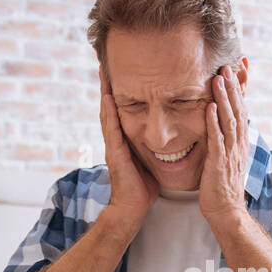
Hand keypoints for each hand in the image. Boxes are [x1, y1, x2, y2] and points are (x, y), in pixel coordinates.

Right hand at [99, 65, 157, 227]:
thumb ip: (152, 146)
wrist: (132, 209)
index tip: (122, 71)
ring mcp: (113, 145)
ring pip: (108, 113)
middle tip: (106, 62)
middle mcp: (116, 139)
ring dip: (105, 92)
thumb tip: (167, 136)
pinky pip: (111, 128)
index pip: (123, 110)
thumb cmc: (142, 187)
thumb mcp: (150, 160)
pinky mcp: (115, 153)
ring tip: (104, 71)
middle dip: (108, 85)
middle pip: (111, 106)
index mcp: (125, 139)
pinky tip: (108, 97)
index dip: (121, 91)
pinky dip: (109, 111)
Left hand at [198, 65, 248, 225]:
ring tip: (218, 79)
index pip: (242, 111)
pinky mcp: (219, 163)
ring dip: (224, 98)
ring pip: (229, 120)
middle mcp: (238, 145)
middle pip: (238, 110)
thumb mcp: (227, 159)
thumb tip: (220, 125)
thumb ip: (225, 141)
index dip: (239, 91)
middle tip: (227, 66)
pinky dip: (213, 121)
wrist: (226, 211)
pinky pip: (217, 139)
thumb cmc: (222, 187)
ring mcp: (230, 153)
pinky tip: (210, 107)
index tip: (236, 71)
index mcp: (240, 143)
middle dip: (232, 87)